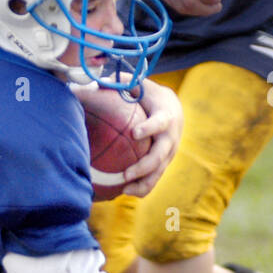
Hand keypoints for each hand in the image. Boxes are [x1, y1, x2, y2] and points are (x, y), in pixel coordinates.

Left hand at [120, 78, 181, 196]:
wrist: (174, 109)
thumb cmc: (150, 96)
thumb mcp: (141, 86)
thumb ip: (122, 82)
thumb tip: (97, 80)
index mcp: (166, 116)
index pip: (160, 123)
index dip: (149, 128)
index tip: (134, 133)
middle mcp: (171, 137)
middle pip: (160, 156)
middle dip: (143, 167)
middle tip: (125, 174)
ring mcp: (169, 152)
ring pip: (159, 172)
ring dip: (143, 183)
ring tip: (124, 189)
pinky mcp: (165, 163)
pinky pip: (155, 178)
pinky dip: (142, 187)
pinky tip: (124, 192)